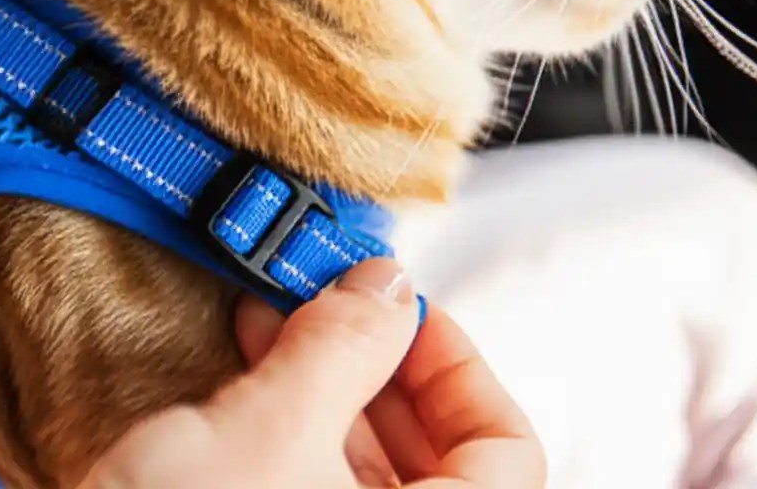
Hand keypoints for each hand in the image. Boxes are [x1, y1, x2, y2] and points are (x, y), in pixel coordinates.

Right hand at [80, 260, 544, 487]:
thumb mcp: (268, 430)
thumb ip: (343, 347)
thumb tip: (386, 287)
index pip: (507, 450)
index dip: (460, 366)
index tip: (401, 313)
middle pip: (439, 459)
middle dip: (380, 368)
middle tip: (333, 310)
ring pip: (368, 476)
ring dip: (330, 391)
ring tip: (276, 326)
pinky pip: (309, 488)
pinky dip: (292, 432)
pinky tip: (250, 376)